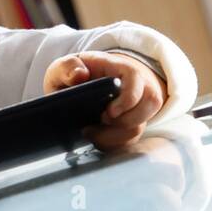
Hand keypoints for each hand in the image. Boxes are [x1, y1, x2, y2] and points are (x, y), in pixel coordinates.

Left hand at [43, 50, 167, 150]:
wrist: (77, 88)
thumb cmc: (72, 77)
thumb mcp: (62, 68)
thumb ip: (66, 67)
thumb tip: (79, 75)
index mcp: (118, 68)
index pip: (136, 78)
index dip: (128, 98)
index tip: (110, 112)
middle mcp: (135, 86)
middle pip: (148, 104)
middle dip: (124, 121)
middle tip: (100, 121)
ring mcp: (136, 106)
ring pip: (140, 126)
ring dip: (116, 135)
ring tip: (92, 132)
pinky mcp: (132, 124)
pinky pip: (131, 139)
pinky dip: (113, 143)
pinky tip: (96, 138)